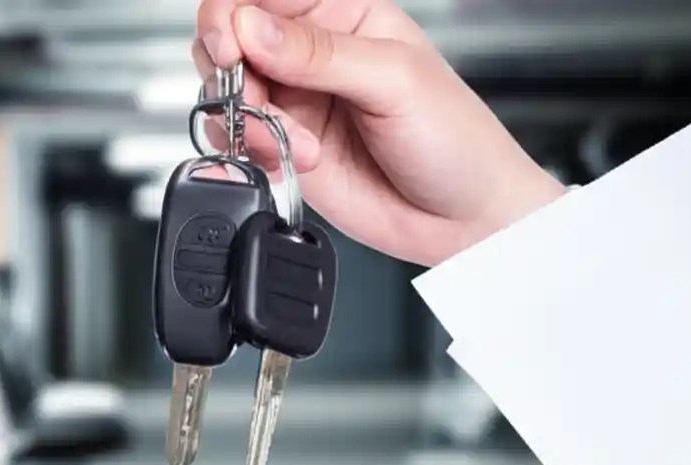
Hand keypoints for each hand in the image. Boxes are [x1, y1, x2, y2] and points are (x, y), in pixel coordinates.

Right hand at [193, 0, 565, 265]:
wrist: (465, 218)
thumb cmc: (456, 139)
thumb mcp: (394, 80)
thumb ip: (319, 53)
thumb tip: (251, 28)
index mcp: (343, 13)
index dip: (233, 14)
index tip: (234, 45)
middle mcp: (311, 54)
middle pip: (229, 36)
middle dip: (230, 69)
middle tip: (257, 98)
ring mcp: (297, 102)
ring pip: (225, 90)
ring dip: (246, 118)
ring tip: (292, 142)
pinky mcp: (286, 149)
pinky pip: (237, 139)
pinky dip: (250, 151)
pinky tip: (292, 159)